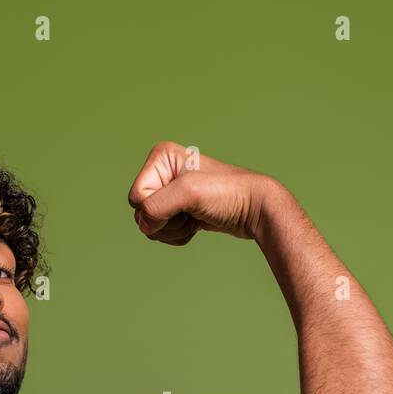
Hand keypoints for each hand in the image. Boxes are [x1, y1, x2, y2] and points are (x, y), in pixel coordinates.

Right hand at [127, 141, 274, 244]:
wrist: (256, 209)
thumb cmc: (227, 194)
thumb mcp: (189, 193)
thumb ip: (156, 206)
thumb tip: (143, 224)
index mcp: (161, 158)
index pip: (137, 196)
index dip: (156, 209)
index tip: (183, 204)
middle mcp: (164, 172)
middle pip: (141, 213)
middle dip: (165, 222)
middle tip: (191, 212)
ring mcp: (172, 193)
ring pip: (151, 225)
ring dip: (173, 230)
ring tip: (195, 218)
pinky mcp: (181, 210)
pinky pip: (164, 232)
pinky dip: (179, 235)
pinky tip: (197, 225)